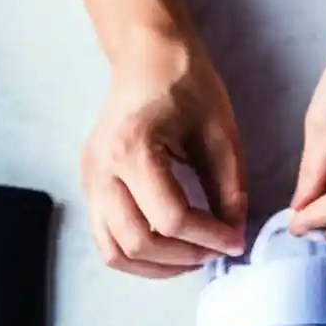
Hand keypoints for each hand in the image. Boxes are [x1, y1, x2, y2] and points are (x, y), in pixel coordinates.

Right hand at [82, 33, 246, 277]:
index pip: (171, 218)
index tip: (236, 241)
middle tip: (217, 251)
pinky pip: (108, 241)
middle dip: (185, 257)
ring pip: (115, 252)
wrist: (147, 58)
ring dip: (157, 267)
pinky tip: (171, 249)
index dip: (210, 238)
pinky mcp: (90, 187)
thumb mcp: (221, 134)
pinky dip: (139, 257)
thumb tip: (233, 237)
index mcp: (131, 148)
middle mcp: (100, 169)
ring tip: (194, 256)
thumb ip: (230, 190)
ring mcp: (89, 180)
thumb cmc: (186, 85)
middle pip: (138, 242)